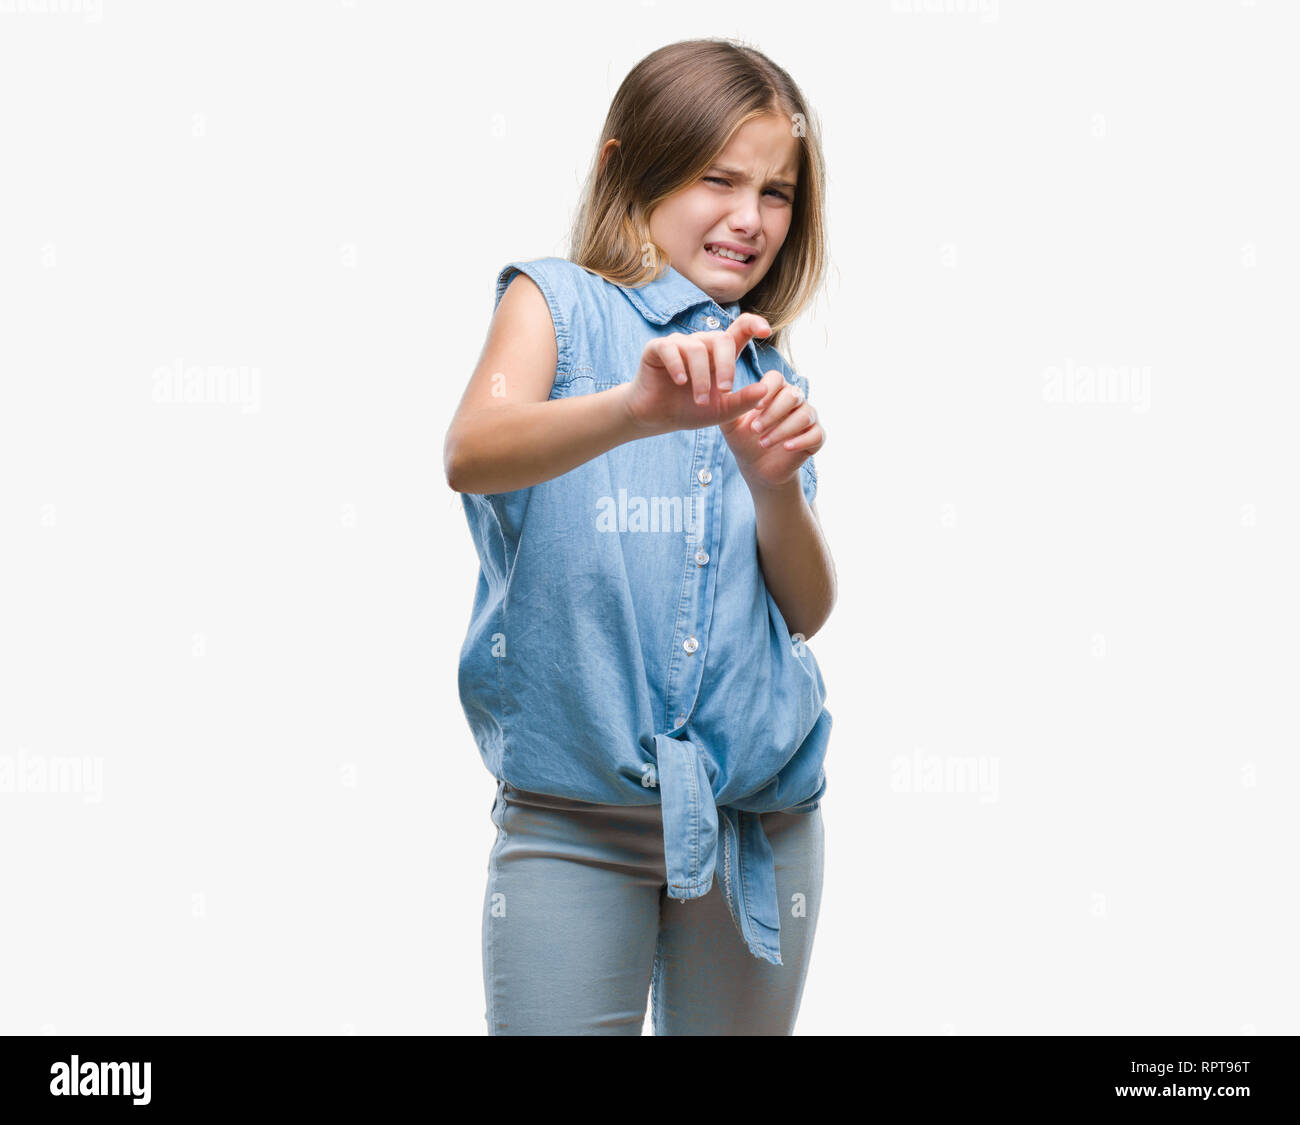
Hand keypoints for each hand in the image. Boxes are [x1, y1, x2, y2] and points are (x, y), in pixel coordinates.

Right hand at [621, 313, 773, 435]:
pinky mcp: (657, 348)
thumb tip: (765, 390)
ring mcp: (678, 344)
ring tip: (700, 400)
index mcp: (720, 354)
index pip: (740, 329)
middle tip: (724, 391)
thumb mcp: (722, 411)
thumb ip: (743, 401)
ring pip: (697, 349)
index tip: (766, 331)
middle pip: (721, 339)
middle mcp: (701, 344)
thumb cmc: (690, 410)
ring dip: (701, 377)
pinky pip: (670, 348)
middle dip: (726, 366)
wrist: (656, 419)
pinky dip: (677, 365)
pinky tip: (681, 382)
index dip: (754, 324)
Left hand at [719, 368, 824, 494]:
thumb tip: (724, 388)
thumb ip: (728, 407)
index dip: (767, 390)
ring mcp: (808, 417)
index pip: (776, 378)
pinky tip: (786, 447)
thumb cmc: (744, 440)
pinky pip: (817, 434)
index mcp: (775, 391)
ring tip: (763, 442)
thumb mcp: (730, 425)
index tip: (754, 407)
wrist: (756, 468)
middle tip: (754, 429)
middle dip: (773, 413)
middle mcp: (795, 400)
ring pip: (804, 415)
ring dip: (782, 429)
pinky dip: (801, 441)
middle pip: (792, 395)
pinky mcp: (817, 437)